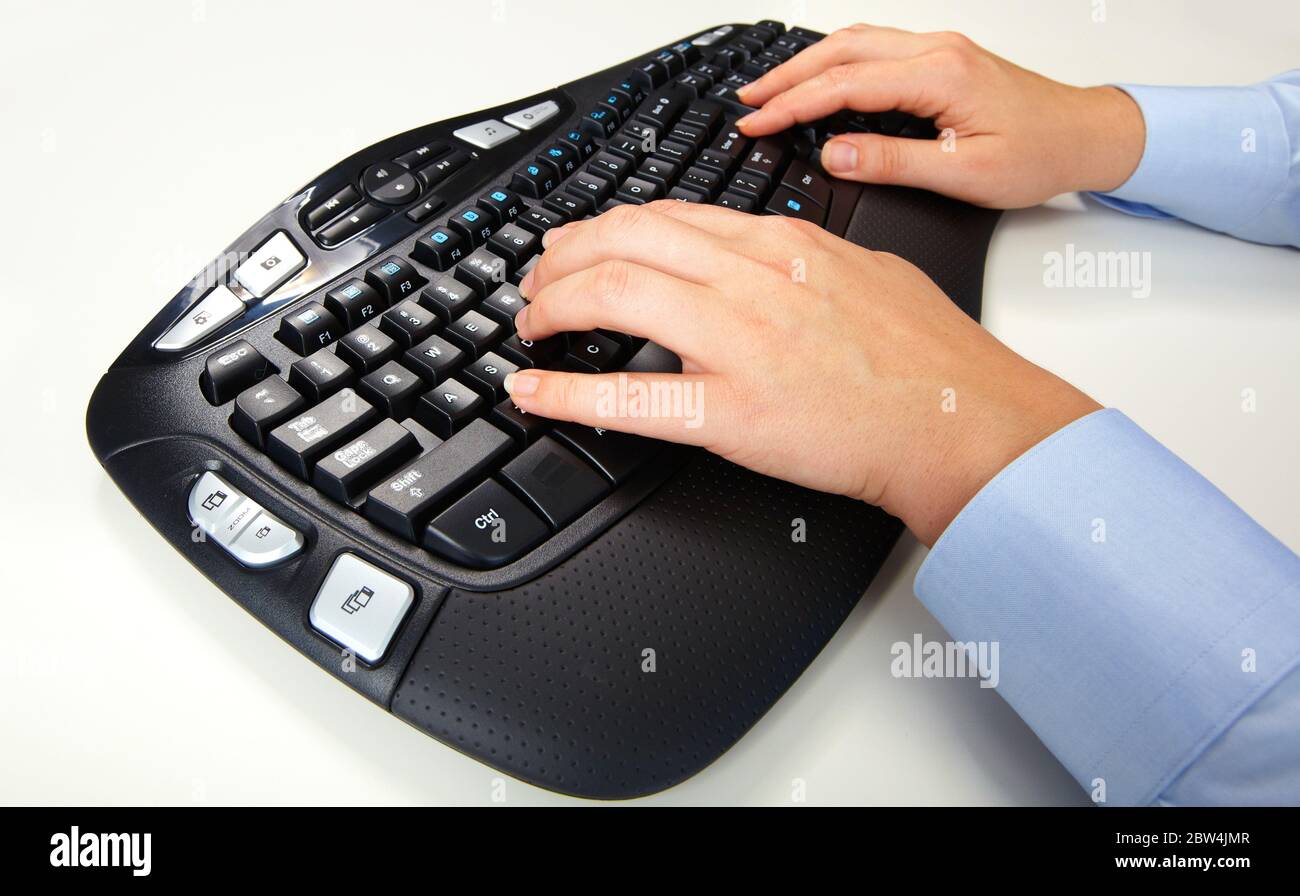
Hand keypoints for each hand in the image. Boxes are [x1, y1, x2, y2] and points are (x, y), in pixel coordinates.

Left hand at [507, 202, 1099, 544]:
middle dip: (561, 257)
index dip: (604, 229)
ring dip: (553, 306)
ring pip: (612, 293)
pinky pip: (627, 396)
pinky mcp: (730, 413)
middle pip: (622, 241)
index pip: (665, 216)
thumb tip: (772, 254)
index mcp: (779, 244)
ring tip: (532, 325)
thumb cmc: (929, 355)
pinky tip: (532, 390)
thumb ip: (806, 257)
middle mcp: (750, 279)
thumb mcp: (865, 269)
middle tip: (537, 281)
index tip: (581, 245)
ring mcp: (737, 342)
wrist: (962, 418)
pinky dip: (564, 389)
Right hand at [735, 24, 1145, 207]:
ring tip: (769, 89)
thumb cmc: (1039, 154)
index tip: (757, 124)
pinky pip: (875, 48)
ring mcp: (939, 48)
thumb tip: (836, 154)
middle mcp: (937, 50)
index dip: (793, 105)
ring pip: (856, 42)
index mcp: (940, 76)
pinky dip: (836, 61)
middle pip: (842, 50)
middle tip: (747, 103)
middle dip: (787, 76)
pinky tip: (819, 78)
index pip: (846, 85)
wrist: (1087, 134)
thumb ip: (895, 162)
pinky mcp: (942, 57)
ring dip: (808, 63)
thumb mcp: (965, 173)